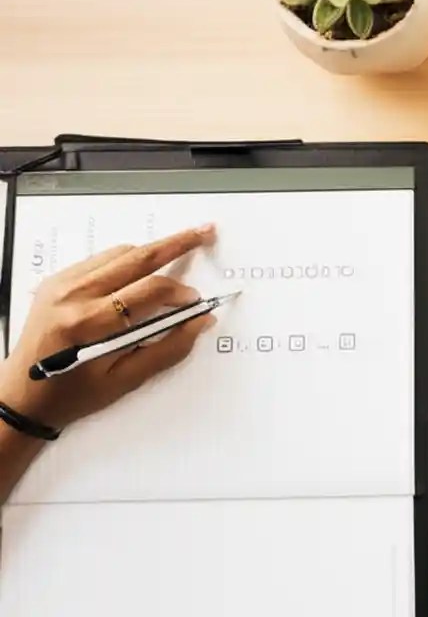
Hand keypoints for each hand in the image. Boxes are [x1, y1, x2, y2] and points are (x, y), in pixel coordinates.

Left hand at [0, 226, 216, 430]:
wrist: (21, 396)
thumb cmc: (73, 395)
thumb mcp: (125, 381)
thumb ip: (168, 349)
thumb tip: (201, 321)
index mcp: (91, 323)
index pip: (150, 290)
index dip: (180, 292)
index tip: (196, 301)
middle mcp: (73, 296)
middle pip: (137, 257)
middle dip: (176, 243)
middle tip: (205, 230)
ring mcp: (61, 285)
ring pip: (119, 253)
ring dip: (150, 252)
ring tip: (176, 252)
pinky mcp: (55, 281)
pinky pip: (99, 259)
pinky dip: (125, 261)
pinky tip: (138, 273)